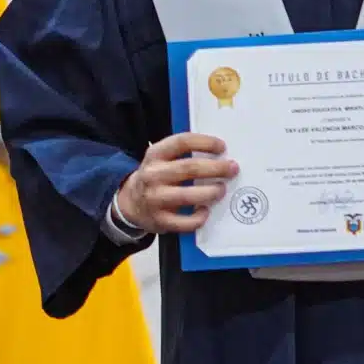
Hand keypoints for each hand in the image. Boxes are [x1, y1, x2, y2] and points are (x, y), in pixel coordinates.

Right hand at [115, 132, 237, 235]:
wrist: (131, 203)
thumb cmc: (156, 178)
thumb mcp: (161, 160)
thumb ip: (183, 155)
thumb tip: (220, 155)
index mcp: (155, 155)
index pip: (182, 142)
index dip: (205, 143)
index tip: (222, 147)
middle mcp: (153, 175)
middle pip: (189, 168)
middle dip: (216, 168)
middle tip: (232, 168)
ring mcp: (155, 199)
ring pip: (189, 195)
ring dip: (211, 192)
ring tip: (221, 189)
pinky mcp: (160, 220)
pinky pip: (185, 222)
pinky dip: (199, 217)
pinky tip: (205, 211)